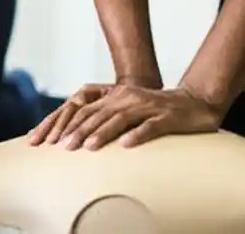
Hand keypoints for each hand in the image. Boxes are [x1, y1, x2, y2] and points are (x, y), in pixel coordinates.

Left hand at [29, 74, 160, 144]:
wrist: (195, 102)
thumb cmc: (155, 111)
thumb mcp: (127, 110)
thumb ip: (104, 117)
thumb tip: (76, 135)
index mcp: (114, 97)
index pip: (83, 111)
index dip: (65, 124)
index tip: (49, 141)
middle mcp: (126, 99)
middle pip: (97, 114)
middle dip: (78, 131)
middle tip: (62, 147)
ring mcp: (147, 107)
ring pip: (119, 119)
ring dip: (102, 133)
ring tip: (87, 147)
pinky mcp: (167, 117)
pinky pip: (150, 126)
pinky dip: (137, 135)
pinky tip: (126, 145)